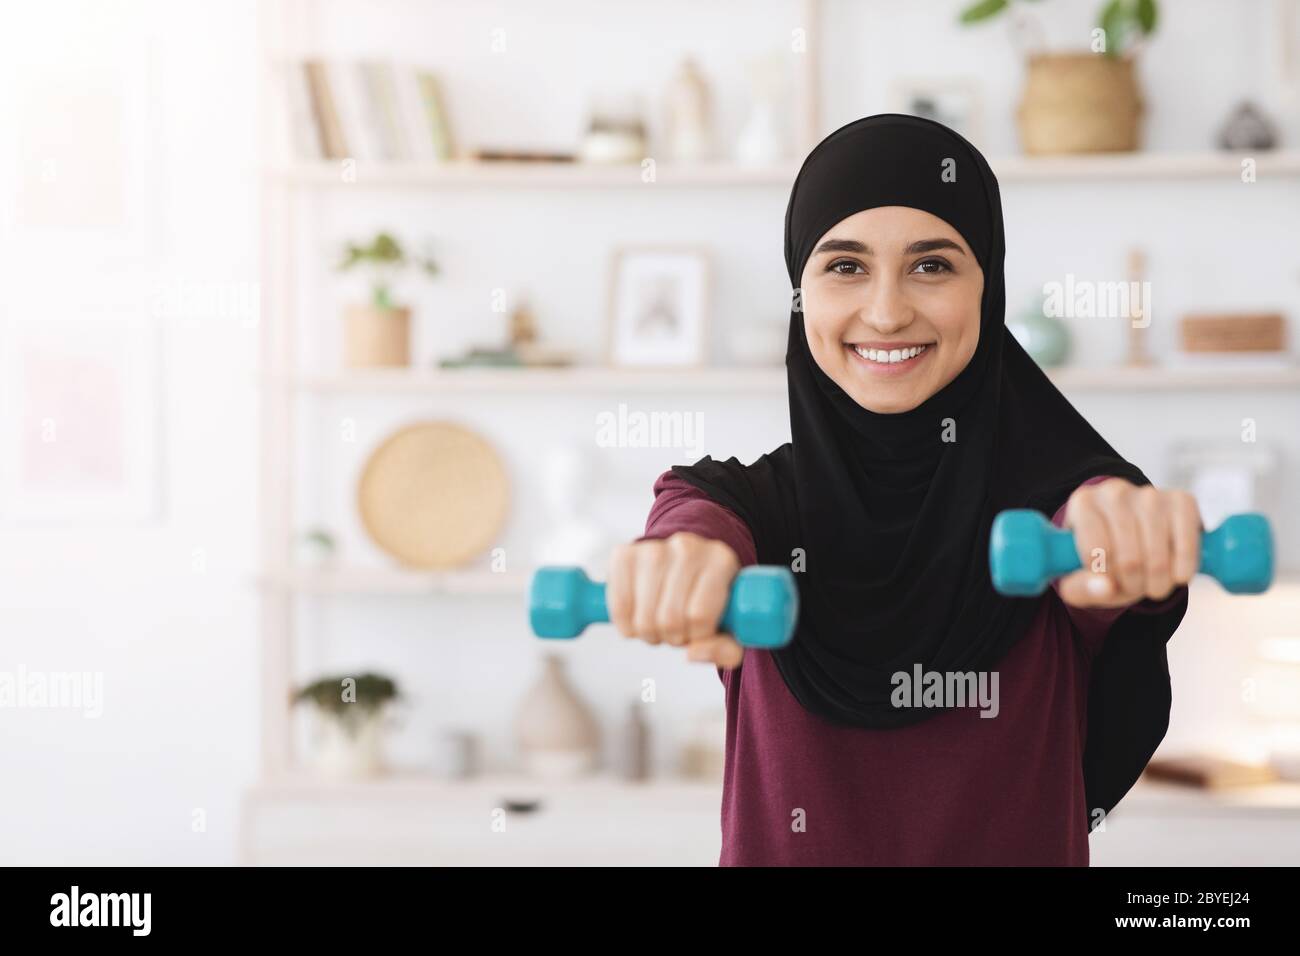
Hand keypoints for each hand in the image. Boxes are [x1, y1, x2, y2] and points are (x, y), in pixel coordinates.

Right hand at [606, 532, 745, 669]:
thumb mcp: (731, 626)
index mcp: (720, 560)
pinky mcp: (624, 554)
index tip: (699, 630)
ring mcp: (652, 547)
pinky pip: (619, 607)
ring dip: (650, 633)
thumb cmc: (709, 598)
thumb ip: (726, 649)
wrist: (685, 563)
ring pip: (644, 618)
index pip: (700, 615)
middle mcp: (687, 547)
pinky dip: (626, 624)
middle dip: (673, 637)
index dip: (698, 635)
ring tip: (660, 622)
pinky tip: (638, 617)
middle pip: (670, 619)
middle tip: (678, 629)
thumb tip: (692, 653)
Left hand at [1058, 478, 1200, 608]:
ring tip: (1152, 585)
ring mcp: (1150, 494)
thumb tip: (1106, 587)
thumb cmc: (1103, 559)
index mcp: (1083, 504)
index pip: (1094, 553)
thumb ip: (1082, 589)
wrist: (1135, 536)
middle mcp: (1114, 492)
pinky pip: (1186, 548)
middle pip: (1129, 559)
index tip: (1108, 583)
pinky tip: (1177, 576)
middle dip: (1133, 586)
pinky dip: (1183, 571)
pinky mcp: (1182, 501)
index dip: (1106, 578)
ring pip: (1157, 557)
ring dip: (1158, 583)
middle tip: (1133, 589)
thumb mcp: (1080, 580)